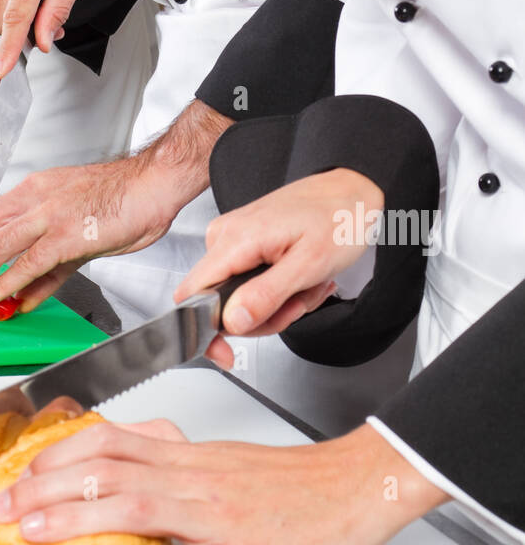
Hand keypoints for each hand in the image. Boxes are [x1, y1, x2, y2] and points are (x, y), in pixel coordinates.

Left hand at [0, 99, 230, 311]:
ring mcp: (49, 214)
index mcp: (34, 191)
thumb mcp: (78, 233)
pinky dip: (7, 282)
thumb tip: (27, 294)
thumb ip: (50, 267)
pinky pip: (28, 261)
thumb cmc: (123, 201)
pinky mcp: (67, 233)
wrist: (155, 184)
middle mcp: (34, 197)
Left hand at [0, 417, 447, 544]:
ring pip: (137, 509)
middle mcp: (196, 480)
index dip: (59, 455)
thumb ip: (171, 464)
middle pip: (109, 474)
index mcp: (189, 455)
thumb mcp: (221, 460)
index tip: (21, 472)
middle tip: (4, 507)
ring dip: (77, 519)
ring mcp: (217, 519)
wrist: (351, 488)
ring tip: (33, 529)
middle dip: (48, 489)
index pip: (111, 442)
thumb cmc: (288, 479)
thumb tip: (119, 472)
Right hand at [175, 169, 383, 367]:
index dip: (206, 330)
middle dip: (263, 316)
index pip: (191, 295)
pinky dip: (277, 291)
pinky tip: (299, 278)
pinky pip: (249, 283)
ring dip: (276, 304)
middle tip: (297, 302)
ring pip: (238, 298)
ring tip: (305, 284)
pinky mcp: (244, 243)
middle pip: (220, 304)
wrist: (352, 191)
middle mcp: (225, 236)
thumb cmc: (338, 218)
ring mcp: (234, 239)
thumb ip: (266, 295)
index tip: (227, 353)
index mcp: (234, 239)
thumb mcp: (308, 265)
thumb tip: (232, 322)